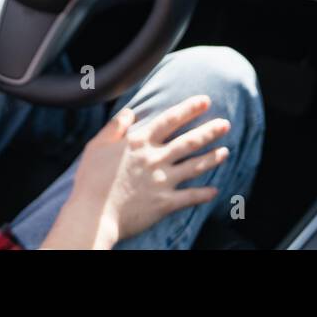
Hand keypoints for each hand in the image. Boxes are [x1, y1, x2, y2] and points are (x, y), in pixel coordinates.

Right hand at [43, 95, 230, 248]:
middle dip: (209, 131)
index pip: (170, 120)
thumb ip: (114, 127)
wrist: (92, 215)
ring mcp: (162, 181)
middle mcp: (155, 158)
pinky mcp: (164, 203)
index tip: (205, 100)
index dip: (189, 109)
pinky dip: (203, 194)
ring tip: (225, 151)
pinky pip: (189, 197)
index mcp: (139, 142)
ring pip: (194, 166)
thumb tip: (129, 112)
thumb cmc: (90, 180)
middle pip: (188, 141)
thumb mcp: (96, 146)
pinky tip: (215, 191)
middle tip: (226, 124)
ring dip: (212, 158)